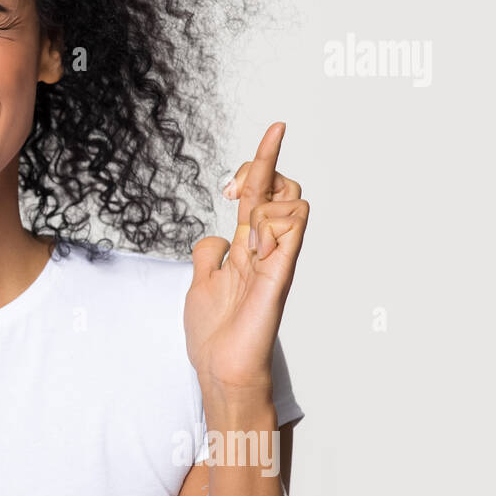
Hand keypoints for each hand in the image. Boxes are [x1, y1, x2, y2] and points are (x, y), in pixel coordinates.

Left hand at [184, 122, 308, 398]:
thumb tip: (215, 238)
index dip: (265, 157)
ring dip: (264, 209)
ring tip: (247, 244)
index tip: (277, 126)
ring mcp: (278, 258)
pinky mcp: (282, 273)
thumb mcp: (200, 282)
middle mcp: (267, 247)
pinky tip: (256, 247)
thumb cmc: (213, 334)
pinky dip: (273, 225)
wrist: (220, 369)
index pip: (261, 191)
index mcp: (246, 247)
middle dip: (261, 170)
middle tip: (233, 194)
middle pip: (282, 186)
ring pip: (293, 200)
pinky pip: (294, 226)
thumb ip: (209, 254)